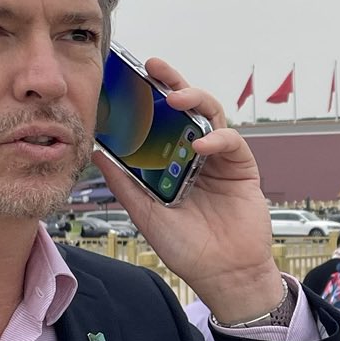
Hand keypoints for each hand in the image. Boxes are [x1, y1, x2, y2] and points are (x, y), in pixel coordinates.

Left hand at [95, 59, 284, 323]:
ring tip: (176, 97)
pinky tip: (200, 146)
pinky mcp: (241, 167)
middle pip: (184, 108)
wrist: (222, 274)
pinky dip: (216, 138)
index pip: (157, 121)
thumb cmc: (186, 248)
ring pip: (209, 114)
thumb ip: (124, 184)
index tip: (126, 79)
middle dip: (170, 82)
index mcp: (170, 162)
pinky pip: (231, 141)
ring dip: (194, 99)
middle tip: (154, 66)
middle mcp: (193, 154)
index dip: (144, 99)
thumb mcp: (145, 214)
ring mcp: (218, 158)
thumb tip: (97, 153)